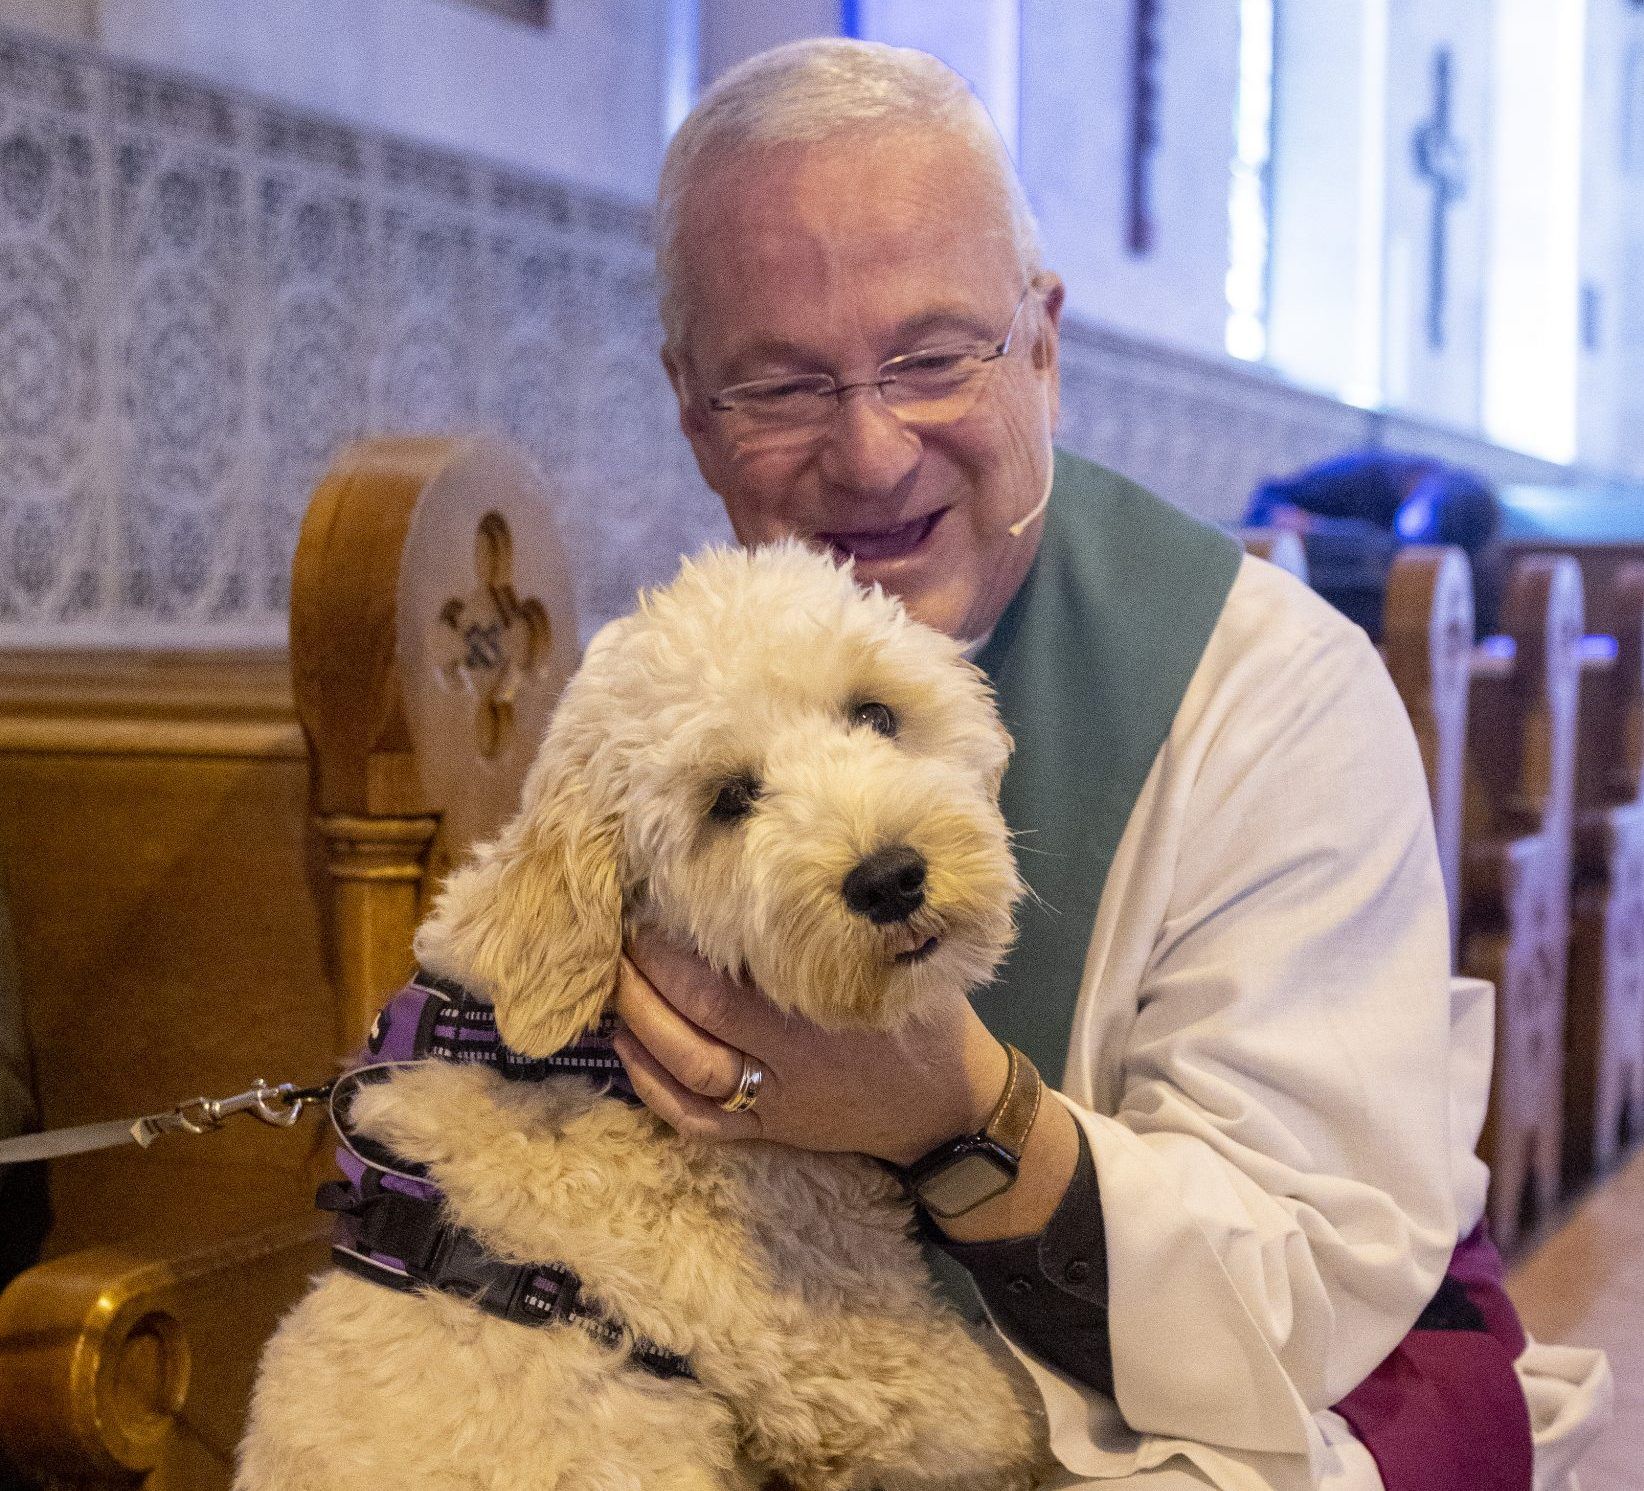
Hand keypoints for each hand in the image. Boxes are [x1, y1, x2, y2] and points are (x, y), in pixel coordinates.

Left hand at [610, 927, 1008, 1165]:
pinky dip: (652, 1089)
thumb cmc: (930, 1024)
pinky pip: (696, 1122)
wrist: (949, 1112)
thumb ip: (864, 929)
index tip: (652, 909)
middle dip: (645, 978)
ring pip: (686, 1073)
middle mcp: (789, 1063)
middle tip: (620, 936)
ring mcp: (774, 1104)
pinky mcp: (768, 1133)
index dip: (675, 952)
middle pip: (695, 1023)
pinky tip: (627, 1051)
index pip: (725, 986)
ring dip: (639, 1026)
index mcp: (822, 1017)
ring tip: (614, 984)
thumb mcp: (910, 965)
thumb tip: (828, 862)